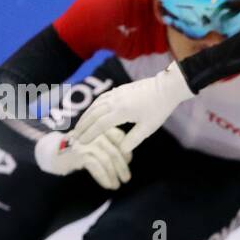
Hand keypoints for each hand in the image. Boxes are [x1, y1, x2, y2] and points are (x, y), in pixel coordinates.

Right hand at [33, 129, 130, 190]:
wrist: (54, 153)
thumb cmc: (81, 151)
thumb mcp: (96, 145)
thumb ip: (111, 147)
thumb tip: (128, 159)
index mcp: (101, 127)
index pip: (120, 138)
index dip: (126, 152)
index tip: (128, 164)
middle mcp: (95, 132)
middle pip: (114, 151)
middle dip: (122, 167)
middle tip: (126, 179)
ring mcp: (86, 142)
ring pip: (107, 160)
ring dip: (114, 175)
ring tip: (116, 185)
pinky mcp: (79, 153)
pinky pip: (96, 167)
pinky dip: (104, 178)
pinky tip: (107, 185)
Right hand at [72, 61, 192, 153]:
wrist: (166, 88)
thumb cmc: (159, 109)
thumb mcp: (148, 128)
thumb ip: (133, 139)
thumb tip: (121, 151)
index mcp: (122, 111)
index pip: (100, 125)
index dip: (89, 134)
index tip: (81, 142)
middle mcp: (115, 101)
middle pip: (93, 115)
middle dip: (82, 126)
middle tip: (74, 136)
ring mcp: (116, 94)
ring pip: (95, 105)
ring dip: (85, 116)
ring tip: (79, 126)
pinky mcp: (119, 90)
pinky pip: (101, 99)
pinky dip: (92, 107)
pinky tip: (90, 112)